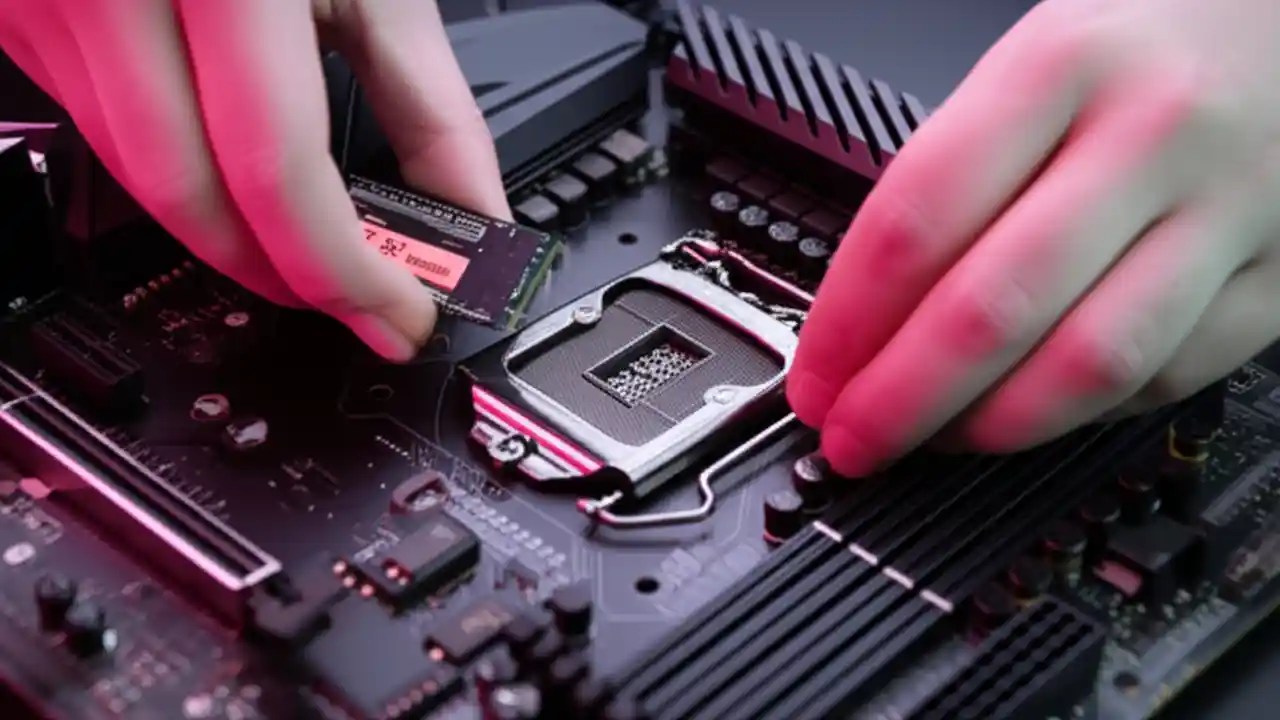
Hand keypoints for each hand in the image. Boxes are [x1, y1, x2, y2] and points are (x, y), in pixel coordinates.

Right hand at [0, 0, 507, 360]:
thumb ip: (430, 105)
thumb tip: (476, 212)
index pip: (276, 172)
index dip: (346, 272)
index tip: (398, 317)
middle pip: (192, 200)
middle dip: (285, 276)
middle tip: (358, 294)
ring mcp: (40, 3)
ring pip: (138, 181)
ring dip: (232, 233)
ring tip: (305, 236)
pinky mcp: (14, 19)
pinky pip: (98, 136)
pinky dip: (176, 173)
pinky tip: (225, 160)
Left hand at [788, 0, 1279, 476]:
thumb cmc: (1145, 42)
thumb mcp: (1034, 59)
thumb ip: (955, 176)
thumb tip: (863, 314)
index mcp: (1062, 65)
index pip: (918, 218)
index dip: (847, 322)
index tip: (814, 378)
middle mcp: (1152, 136)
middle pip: (995, 306)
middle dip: (901, 398)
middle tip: (853, 437)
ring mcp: (1230, 211)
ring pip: (1089, 362)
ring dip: (988, 426)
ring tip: (932, 442)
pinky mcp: (1277, 277)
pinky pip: (1166, 376)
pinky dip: (1080, 413)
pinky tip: (1029, 413)